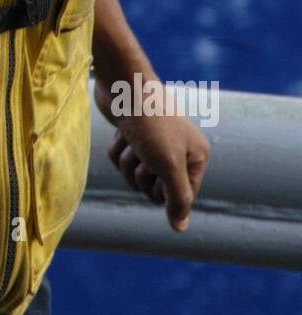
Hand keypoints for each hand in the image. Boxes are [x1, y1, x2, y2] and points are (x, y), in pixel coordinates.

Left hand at [95, 71, 210, 231]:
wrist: (124, 86)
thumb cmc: (151, 125)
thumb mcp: (168, 165)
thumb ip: (177, 199)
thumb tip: (180, 228)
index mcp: (197, 156)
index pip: (180, 197)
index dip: (163, 190)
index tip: (159, 171)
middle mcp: (179, 150)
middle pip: (154, 187)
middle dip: (142, 175)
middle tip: (145, 152)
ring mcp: (154, 142)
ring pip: (134, 174)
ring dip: (127, 161)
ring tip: (132, 139)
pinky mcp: (132, 135)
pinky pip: (121, 159)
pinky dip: (117, 149)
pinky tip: (122, 132)